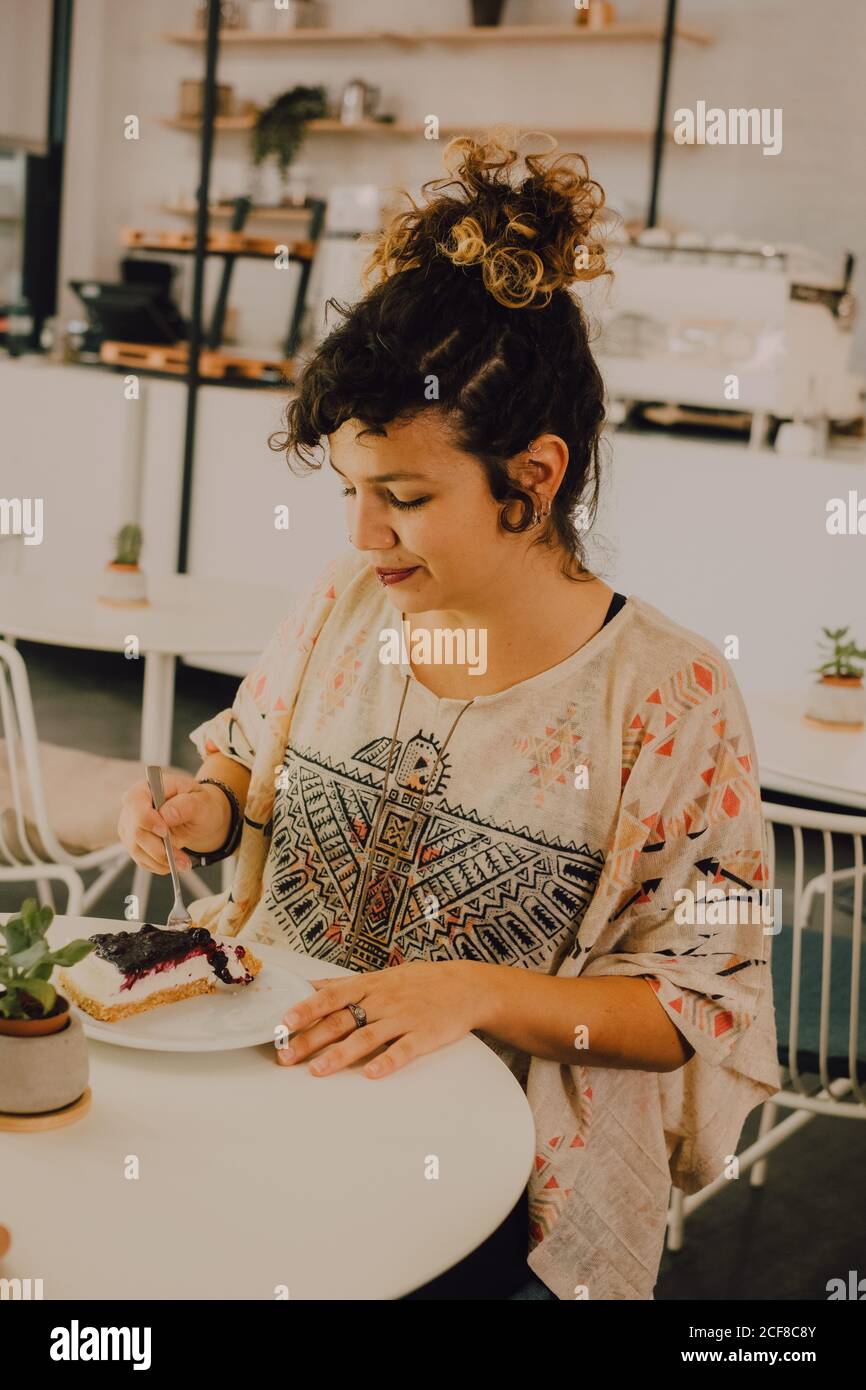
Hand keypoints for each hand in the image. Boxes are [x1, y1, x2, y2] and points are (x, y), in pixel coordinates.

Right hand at [117, 772, 229, 873]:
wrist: (199, 816)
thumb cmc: (198, 804)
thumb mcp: (201, 800)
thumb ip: (186, 804)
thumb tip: (167, 814)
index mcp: (146, 789)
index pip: (136, 804)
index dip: (147, 820)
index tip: (164, 832)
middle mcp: (133, 808)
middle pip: (136, 832)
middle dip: (160, 849)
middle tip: (183, 858)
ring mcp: (130, 827)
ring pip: (137, 850)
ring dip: (161, 861)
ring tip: (183, 863)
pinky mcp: (134, 843)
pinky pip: (141, 860)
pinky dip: (158, 865)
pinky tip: (174, 863)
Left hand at [275, 960, 494, 1079]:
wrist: (465, 986)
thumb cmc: (416, 982)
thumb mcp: (379, 976)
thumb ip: (343, 985)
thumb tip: (306, 985)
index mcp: (368, 985)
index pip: (331, 996)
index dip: (306, 1008)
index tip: (284, 1022)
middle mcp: (382, 1000)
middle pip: (341, 1020)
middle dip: (311, 1038)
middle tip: (286, 1056)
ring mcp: (403, 1017)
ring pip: (367, 1036)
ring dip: (340, 1054)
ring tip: (317, 1070)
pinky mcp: (424, 1035)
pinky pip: (403, 1049)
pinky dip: (387, 1061)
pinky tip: (371, 1074)